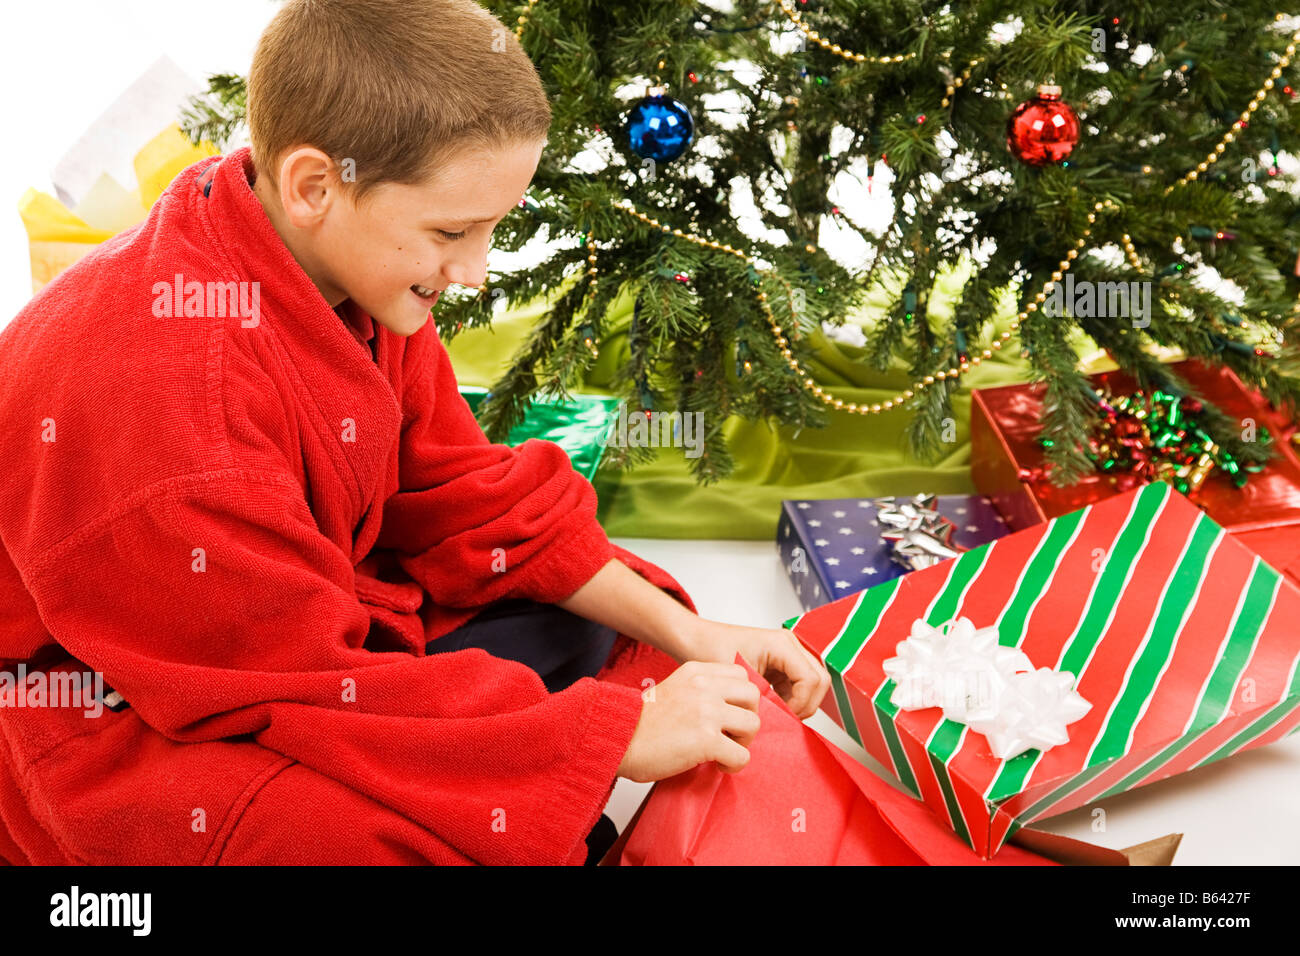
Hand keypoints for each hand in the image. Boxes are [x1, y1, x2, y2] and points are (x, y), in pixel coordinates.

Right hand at [616, 661, 761, 782]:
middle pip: (753, 696)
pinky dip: (734, 764)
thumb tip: (731, 708)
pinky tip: (717, 765)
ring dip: (742, 742)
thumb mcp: (674, 690)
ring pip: (753, 724)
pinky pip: (743, 754)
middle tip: (731, 735)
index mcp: (696, 671)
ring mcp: (707, 711)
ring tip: (723, 751)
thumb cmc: (640, 724)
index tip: (730, 715)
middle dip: (747, 717)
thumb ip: (701, 691)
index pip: (742, 675)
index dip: (741, 698)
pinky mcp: (707, 739)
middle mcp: (704, 686)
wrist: (616, 740)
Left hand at [680, 618, 830, 720]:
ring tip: (778, 715)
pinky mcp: (782, 664)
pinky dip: (792, 700)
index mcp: (781, 644)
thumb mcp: (737, 679)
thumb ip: (763, 700)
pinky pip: (800, 685)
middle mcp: (790, 645)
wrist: (695, 640)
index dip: (801, 703)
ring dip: (800, 703)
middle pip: (820, 681)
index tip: (783, 716)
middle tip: (786, 719)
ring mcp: (788, 654)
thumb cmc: (709, 650)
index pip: (811, 679)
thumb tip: (781, 723)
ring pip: (813, 684)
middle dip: (806, 704)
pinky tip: (774, 708)